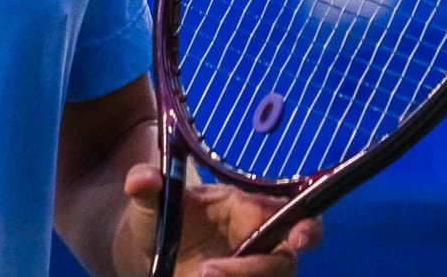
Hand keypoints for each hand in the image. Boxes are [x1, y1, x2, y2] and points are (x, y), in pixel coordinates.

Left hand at [118, 163, 322, 276]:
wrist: (147, 253)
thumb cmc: (159, 218)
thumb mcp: (149, 202)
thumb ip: (146, 187)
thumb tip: (140, 179)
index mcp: (246, 209)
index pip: (292, 214)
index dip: (306, 226)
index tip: (298, 238)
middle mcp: (257, 241)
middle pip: (281, 261)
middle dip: (256, 271)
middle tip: (209, 273)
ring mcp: (250, 268)